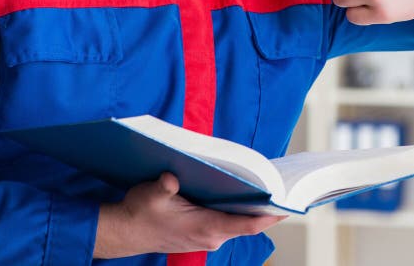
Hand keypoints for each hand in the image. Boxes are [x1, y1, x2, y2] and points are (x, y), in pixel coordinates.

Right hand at [94, 173, 284, 257]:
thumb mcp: (151, 194)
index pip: (246, 225)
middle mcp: (212, 236)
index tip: (287, 206)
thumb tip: (171, 178)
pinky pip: (229, 220)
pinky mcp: (204, 232)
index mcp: (205, 228)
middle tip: (284, 185)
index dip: (268, 216)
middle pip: (247, 222)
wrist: (126, 230)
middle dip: (265, 206)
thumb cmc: (140, 212)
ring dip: (252, 206)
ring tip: (269, 185)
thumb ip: (163, 187)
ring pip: (239, 221)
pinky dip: (238, 208)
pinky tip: (242, 192)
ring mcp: (209, 236)